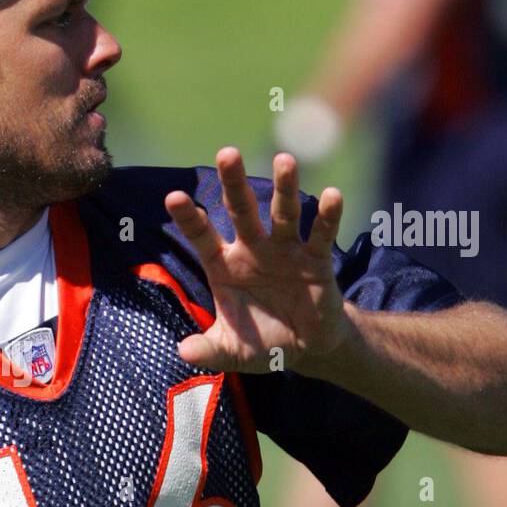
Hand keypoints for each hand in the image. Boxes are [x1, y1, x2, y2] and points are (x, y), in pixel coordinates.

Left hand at [164, 148, 354, 375]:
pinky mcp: (317, 259)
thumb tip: (182, 353)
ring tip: (285, 160)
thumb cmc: (262, 341)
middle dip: (233, 183)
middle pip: (241, 210)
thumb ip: (208, 351)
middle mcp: (252, 249)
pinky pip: (321, 234)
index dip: (189, 218)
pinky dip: (328, 216)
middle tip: (226, 153)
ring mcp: (285, 250)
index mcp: (224, 266)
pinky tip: (333, 194)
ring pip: (283, 213)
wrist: (307, 347)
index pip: (202, 236)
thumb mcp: (232, 351)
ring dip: (285, 187)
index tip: (173, 197)